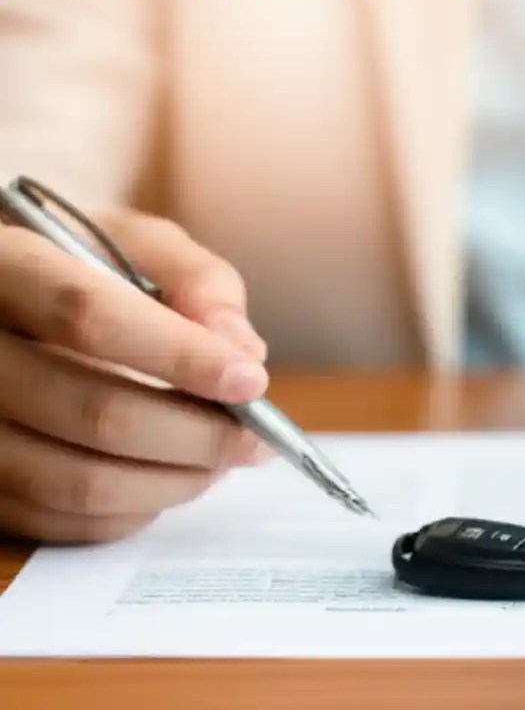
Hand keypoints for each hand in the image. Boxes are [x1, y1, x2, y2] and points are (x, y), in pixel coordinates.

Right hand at [0, 209, 270, 542]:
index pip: (90, 317)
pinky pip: (63, 523)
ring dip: (174, 481)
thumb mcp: (139, 246)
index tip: (250, 383)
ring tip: (221, 458)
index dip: (182, 357)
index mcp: (4, 267)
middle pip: (94, 412)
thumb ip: (197, 281)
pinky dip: (134, 510)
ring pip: (78, 481)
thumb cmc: (87, 270)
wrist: (12, 309)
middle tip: (255, 436)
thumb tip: (243, 351)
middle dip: (198, 434)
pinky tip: (167, 477)